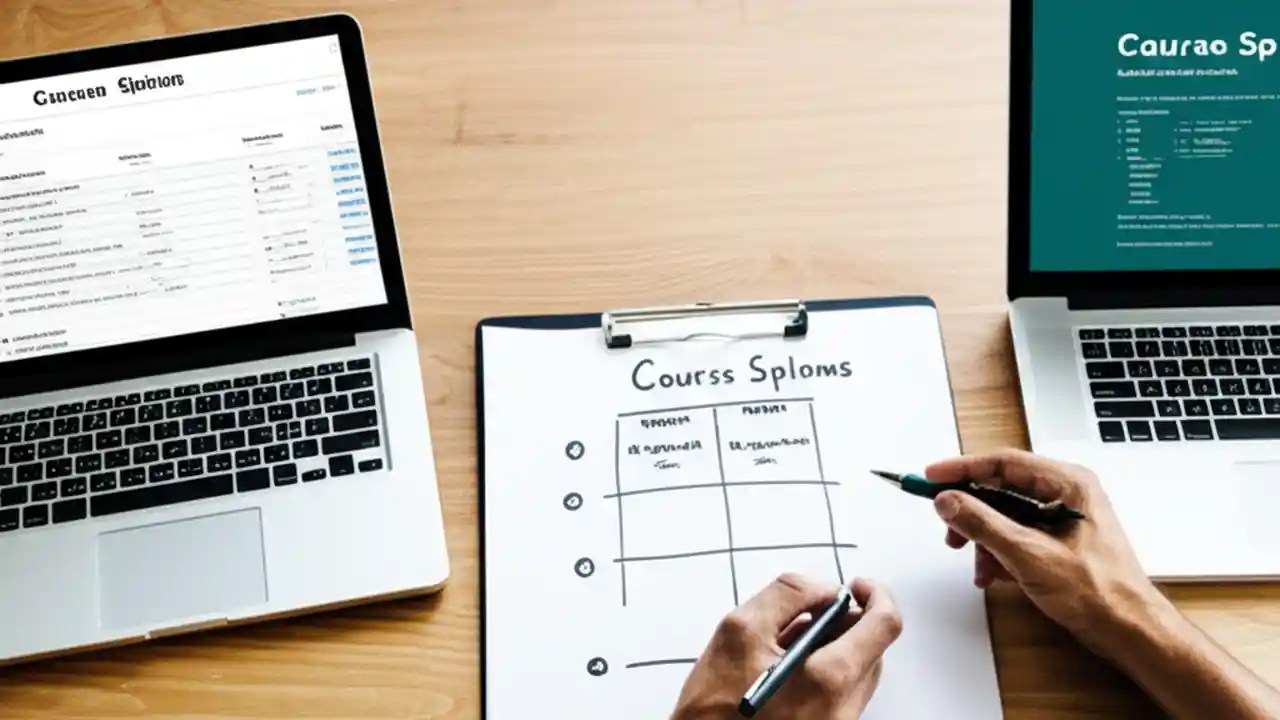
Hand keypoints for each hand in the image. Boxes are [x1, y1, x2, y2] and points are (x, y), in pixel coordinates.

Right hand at [671, 575, 900, 719]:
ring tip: (783, 648)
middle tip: (804, 616)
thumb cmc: (713, 707)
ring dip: (829, 647)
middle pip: (871, 647)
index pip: (884, 625)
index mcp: (829, 680)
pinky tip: (783, 671)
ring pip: (854, 670)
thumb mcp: (740, 630)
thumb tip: (825, 587)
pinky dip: (820, 672)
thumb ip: (788, 595)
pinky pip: (839, 692)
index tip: (856, 585)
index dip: (876, 595)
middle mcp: (844, 709)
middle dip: (843, 621)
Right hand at [926, 450, 1164, 658]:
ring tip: (979, 565)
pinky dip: (998, 553)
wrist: (1129, 630)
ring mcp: (1062, 519)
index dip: (963, 469)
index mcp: (1069, 484)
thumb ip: (983, 524)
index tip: (932, 476)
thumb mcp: (1028, 554)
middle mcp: (1066, 495)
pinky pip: (1015, 536)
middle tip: (949, 528)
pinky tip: (993, 575)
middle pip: (1001, 490)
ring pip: (1005, 516)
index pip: (1004, 462)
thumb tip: (948, 501)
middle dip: (972, 513)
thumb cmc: (1099, 591)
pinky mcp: (1056, 542)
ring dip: (984, 540)